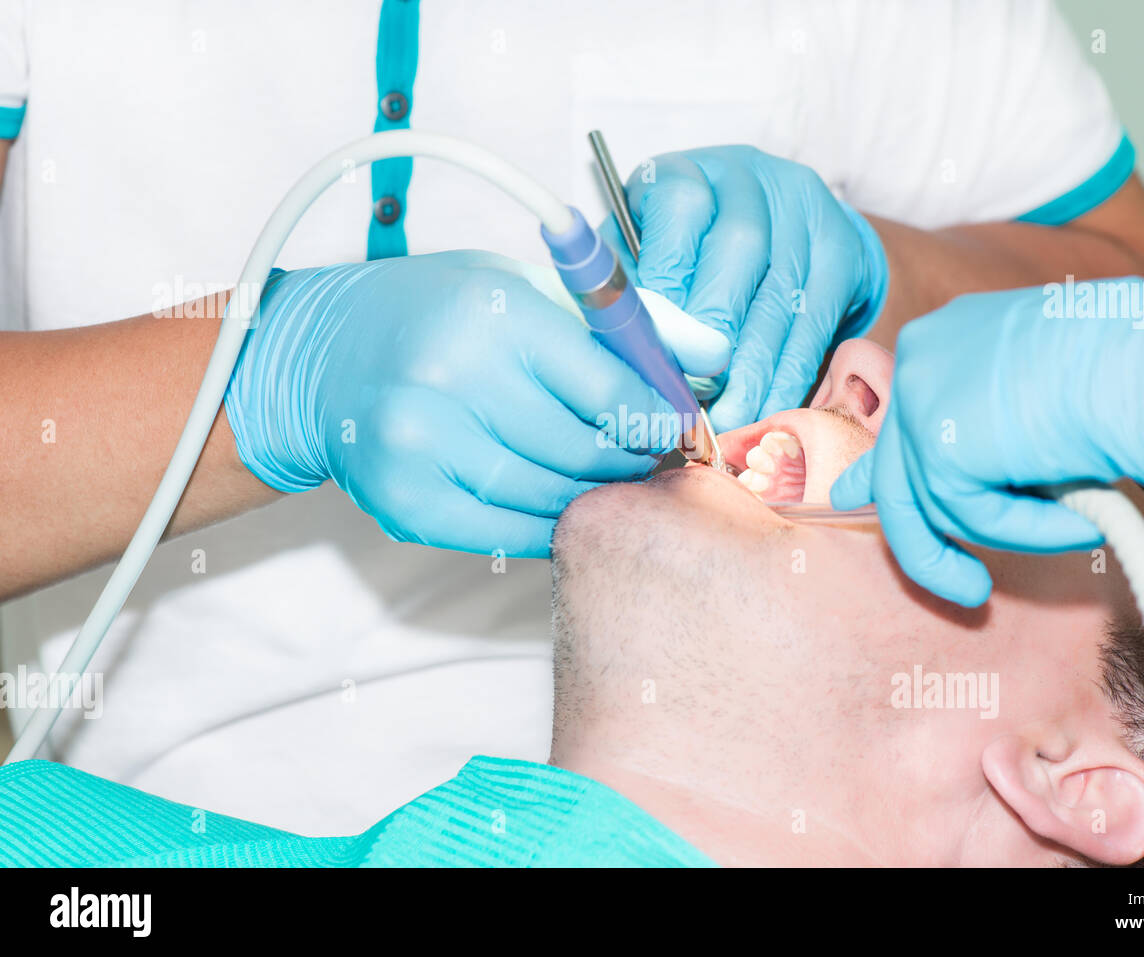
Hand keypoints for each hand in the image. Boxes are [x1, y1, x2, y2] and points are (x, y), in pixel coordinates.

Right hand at [224, 250, 675, 556]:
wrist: (325, 361)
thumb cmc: (436, 315)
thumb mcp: (524, 286)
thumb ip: (618, 322)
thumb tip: (714, 355)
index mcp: (491, 316)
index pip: (608, 387)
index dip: (655, 415)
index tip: (675, 424)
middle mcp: (450, 380)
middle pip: (585, 450)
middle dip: (630, 459)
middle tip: (647, 455)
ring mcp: (422, 449)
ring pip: (552, 497)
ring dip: (592, 493)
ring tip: (603, 474)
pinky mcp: (406, 503)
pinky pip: (509, 533)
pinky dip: (547, 523)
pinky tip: (557, 500)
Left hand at [620, 145, 888, 431]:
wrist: (779, 224)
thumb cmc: (685, 252)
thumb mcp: (641, 251)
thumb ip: (628, 287)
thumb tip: (620, 347)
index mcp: (686, 173)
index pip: (681, 205)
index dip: (669, 271)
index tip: (656, 334)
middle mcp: (748, 182)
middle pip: (741, 249)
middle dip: (716, 327)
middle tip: (694, 387)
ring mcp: (803, 214)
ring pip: (782, 295)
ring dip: (753, 368)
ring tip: (727, 420)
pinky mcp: (841, 254)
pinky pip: (815, 324)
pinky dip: (787, 375)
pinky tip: (767, 409)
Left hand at [830, 279, 1143, 605]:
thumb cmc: (1125, 378)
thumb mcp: (1036, 402)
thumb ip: (984, 434)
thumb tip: (928, 492)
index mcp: (945, 338)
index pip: (900, 417)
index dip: (880, 469)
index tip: (857, 499)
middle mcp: (920, 356)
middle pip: (899, 473)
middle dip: (926, 545)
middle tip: (967, 591)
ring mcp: (921, 395)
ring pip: (933, 507)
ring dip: (1008, 533)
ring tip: (1073, 525)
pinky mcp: (937, 440)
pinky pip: (970, 518)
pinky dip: (1026, 531)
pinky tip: (1075, 516)